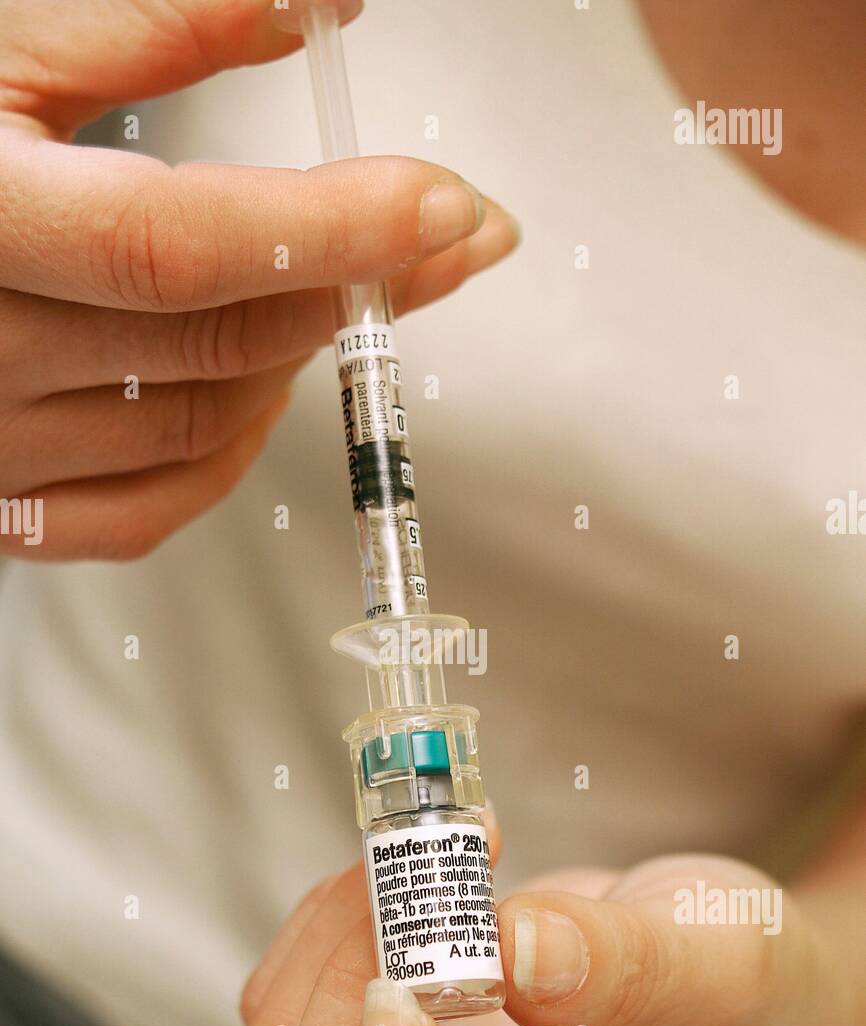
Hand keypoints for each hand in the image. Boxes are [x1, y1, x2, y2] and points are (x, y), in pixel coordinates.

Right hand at [0, 0, 515, 558]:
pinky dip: (230, 450)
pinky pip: (149, 511)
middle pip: (213, 344)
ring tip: (341, 282)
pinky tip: (261, 385)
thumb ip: (149, 21)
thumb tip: (308, 3)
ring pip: (200, 425)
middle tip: (436, 233)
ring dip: (299, 356)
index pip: (179, 246)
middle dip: (356, 285)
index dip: (329, 228)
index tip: (443, 203)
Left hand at [242, 841, 834, 1025]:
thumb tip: (508, 951)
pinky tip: (406, 876)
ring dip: (335, 941)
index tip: (409, 1006)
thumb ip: (635, 974)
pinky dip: (325, 921)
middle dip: (346, 1014)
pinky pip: (283, 1004)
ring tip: (433, 853)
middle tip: (431, 887)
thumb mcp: (726, 972)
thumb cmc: (726, 992)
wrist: (688, 961)